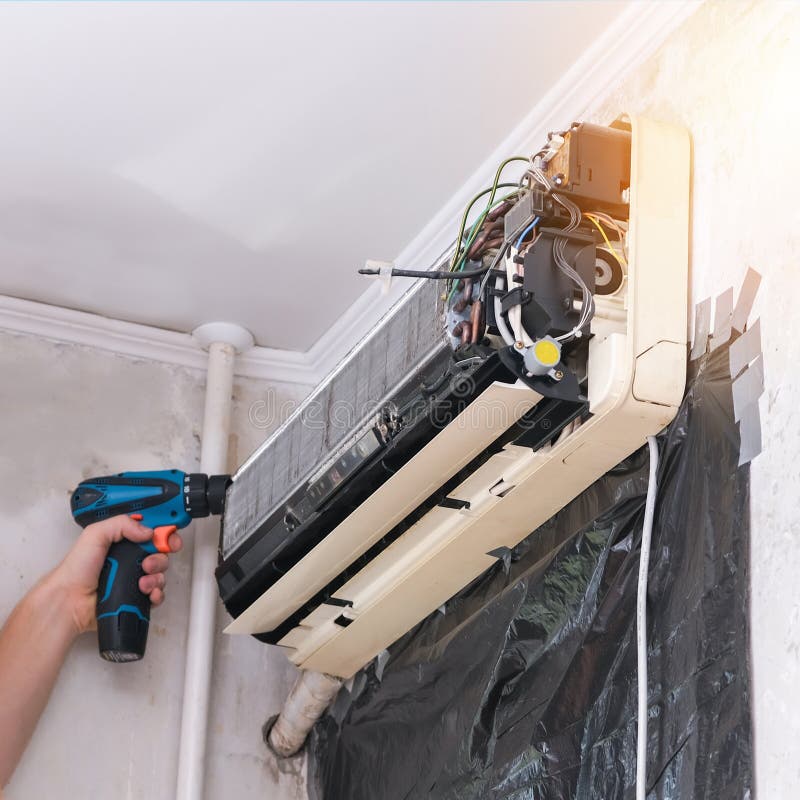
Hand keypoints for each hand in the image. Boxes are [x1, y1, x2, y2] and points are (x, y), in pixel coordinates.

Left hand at [51, 515, 182, 635]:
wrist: (70, 601)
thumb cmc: (75, 570)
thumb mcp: (95, 535)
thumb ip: (121, 524)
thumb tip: (147, 530)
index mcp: (122, 541)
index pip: (150, 530)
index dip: (164, 531)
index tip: (169, 536)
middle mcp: (130, 558)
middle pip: (160, 552)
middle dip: (161, 556)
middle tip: (149, 561)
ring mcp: (134, 577)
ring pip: (161, 573)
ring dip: (157, 576)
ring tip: (143, 580)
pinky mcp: (136, 596)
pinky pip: (157, 593)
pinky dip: (157, 593)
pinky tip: (147, 592)